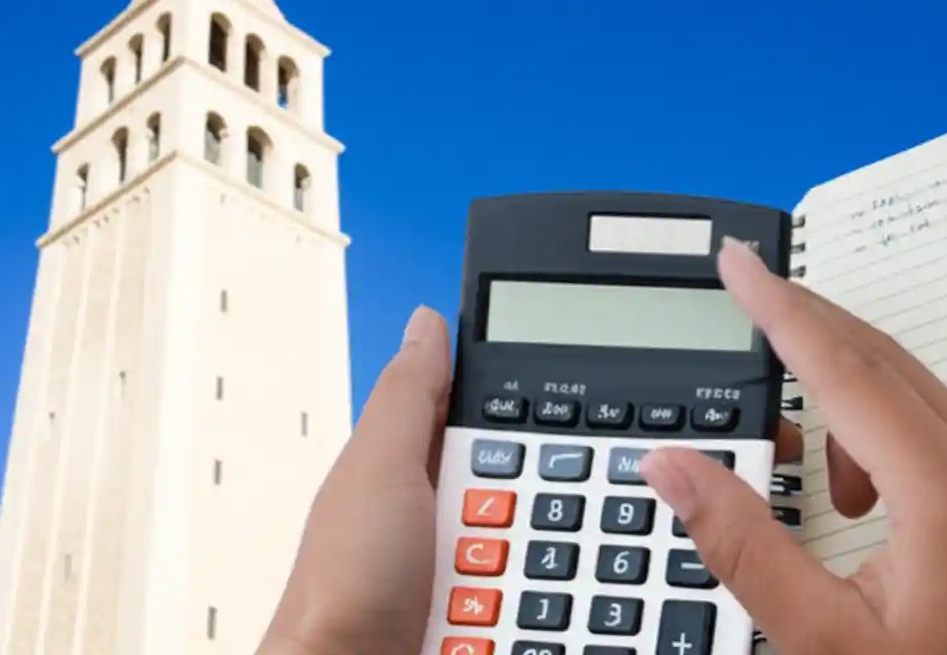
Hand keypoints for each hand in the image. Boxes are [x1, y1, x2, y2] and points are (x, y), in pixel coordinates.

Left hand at [257, 302, 804, 654]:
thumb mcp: (378, 472)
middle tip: (553, 530)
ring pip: (574, 558)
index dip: (556, 419)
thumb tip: (430, 323)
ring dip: (584, 570)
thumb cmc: (340, 589)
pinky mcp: (512, 631)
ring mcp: (492, 584)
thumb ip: (411, 397)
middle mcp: (467, 526)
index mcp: (432, 473)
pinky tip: (580, 616)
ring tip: (554, 584)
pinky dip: (581, 618)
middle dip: (578, 508)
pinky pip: (570, 614)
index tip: (606, 421)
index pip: (514, 427)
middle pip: (560, 494)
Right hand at [640, 237, 946, 653]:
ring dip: (834, 393)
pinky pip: (927, 425)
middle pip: (879, 357)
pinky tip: (850, 496)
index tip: (737, 263)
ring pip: (904, 389)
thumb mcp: (825, 643)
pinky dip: (870, 431)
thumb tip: (675, 467)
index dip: (779, 307)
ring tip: (787, 455)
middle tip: (741, 292)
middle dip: (802, 321)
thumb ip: (743, 546)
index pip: (843, 367)